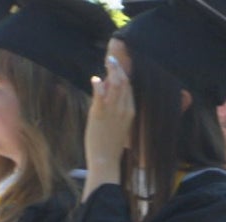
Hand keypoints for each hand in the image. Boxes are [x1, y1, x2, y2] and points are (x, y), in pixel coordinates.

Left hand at [83, 54, 134, 197]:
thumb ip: (116, 110)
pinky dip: (98, 84)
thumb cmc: (110, 144)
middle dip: (119, 68)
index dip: (124, 74)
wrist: (106, 160)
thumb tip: (109, 93)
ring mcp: (113, 110)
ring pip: (116, 84)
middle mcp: (124, 109)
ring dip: (112, 70)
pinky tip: (95, 79)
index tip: (118, 65)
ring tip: (108, 60)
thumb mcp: (119, 126)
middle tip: (112, 57)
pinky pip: (101, 94)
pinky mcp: (100, 113)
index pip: (130, 87)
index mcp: (131, 111)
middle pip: (125, 82)